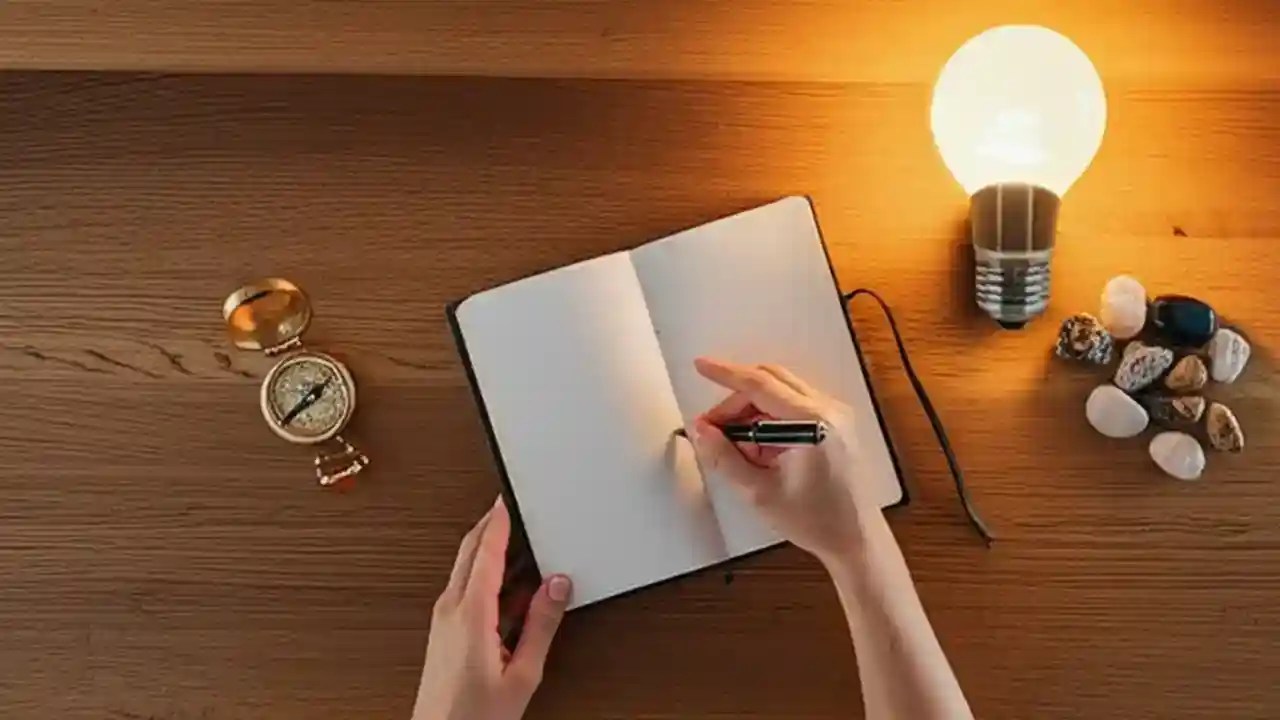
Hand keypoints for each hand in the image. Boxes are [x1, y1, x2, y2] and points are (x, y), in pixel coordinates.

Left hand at [413, 497, 572, 719]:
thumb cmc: (474, 716)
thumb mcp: (523, 672)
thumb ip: (542, 625)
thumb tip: (557, 586)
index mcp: (470, 614)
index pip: (484, 551)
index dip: (498, 521)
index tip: (508, 498)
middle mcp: (450, 610)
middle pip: (469, 552)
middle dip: (490, 526)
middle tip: (513, 509)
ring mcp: (442, 620)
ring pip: (465, 569)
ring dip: (488, 551)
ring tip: (519, 543)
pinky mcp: (443, 630)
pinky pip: (463, 589)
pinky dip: (484, 574)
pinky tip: (507, 585)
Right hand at [686, 357, 877, 564]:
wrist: (855, 539)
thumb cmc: (817, 521)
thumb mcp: (760, 493)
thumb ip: (724, 458)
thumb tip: (702, 431)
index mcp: (814, 424)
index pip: (760, 385)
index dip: (726, 374)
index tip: (702, 366)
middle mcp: (829, 411)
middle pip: (770, 383)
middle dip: (736, 400)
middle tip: (712, 427)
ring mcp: (836, 416)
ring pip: (782, 393)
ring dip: (753, 410)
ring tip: (737, 445)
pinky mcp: (836, 424)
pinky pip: (796, 406)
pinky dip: (771, 418)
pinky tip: (760, 448)